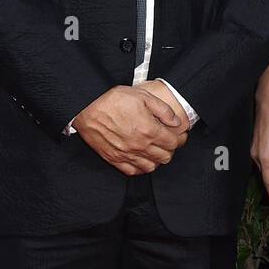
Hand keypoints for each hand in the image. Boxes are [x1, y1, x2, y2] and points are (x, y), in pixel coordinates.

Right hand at [72, 85, 187, 175]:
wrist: (88, 107)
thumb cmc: (113, 100)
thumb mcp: (144, 97)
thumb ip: (164, 110)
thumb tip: (176, 122)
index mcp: (149, 130)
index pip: (174, 143)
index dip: (180, 139)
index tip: (179, 135)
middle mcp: (139, 145)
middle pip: (165, 157)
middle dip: (170, 149)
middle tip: (168, 142)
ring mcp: (126, 154)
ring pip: (150, 167)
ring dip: (156, 160)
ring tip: (155, 150)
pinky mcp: (113, 158)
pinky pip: (132, 171)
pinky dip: (140, 168)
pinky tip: (141, 159)